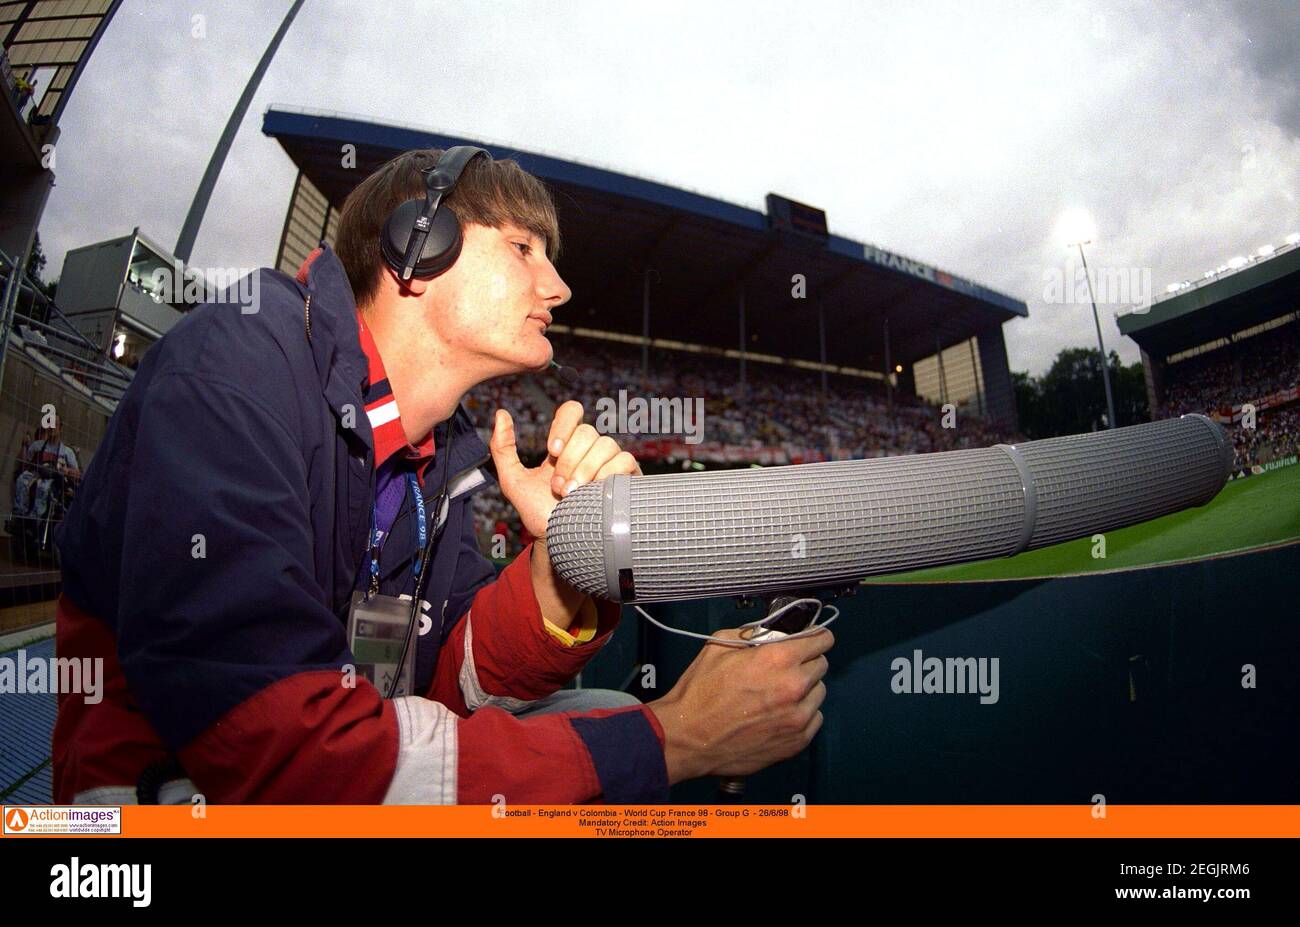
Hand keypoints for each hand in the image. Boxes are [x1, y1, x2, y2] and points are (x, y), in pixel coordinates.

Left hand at [489, 400, 641, 538]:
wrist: (559, 541)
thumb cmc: (538, 513)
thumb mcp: (513, 481)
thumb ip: (502, 448)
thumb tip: (500, 413)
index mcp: (566, 445)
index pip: (571, 412)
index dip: (563, 425)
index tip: (552, 452)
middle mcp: (590, 449)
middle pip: (587, 432)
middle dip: (569, 461)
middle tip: (558, 487)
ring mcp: (610, 461)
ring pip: (606, 444)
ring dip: (585, 469)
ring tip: (572, 494)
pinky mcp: (627, 477)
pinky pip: (624, 460)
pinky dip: (607, 474)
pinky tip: (595, 491)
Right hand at [648, 627, 833, 782]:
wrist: (689, 738)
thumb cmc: (700, 690)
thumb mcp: (719, 646)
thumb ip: (753, 634)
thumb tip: (774, 632)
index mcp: (778, 658)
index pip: (821, 639)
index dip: (815, 636)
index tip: (809, 640)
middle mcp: (795, 686)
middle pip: (822, 665)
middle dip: (806, 662)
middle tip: (785, 668)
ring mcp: (799, 717)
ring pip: (819, 693)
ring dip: (805, 690)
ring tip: (779, 695)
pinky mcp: (797, 742)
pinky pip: (814, 719)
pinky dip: (802, 714)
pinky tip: (779, 715)